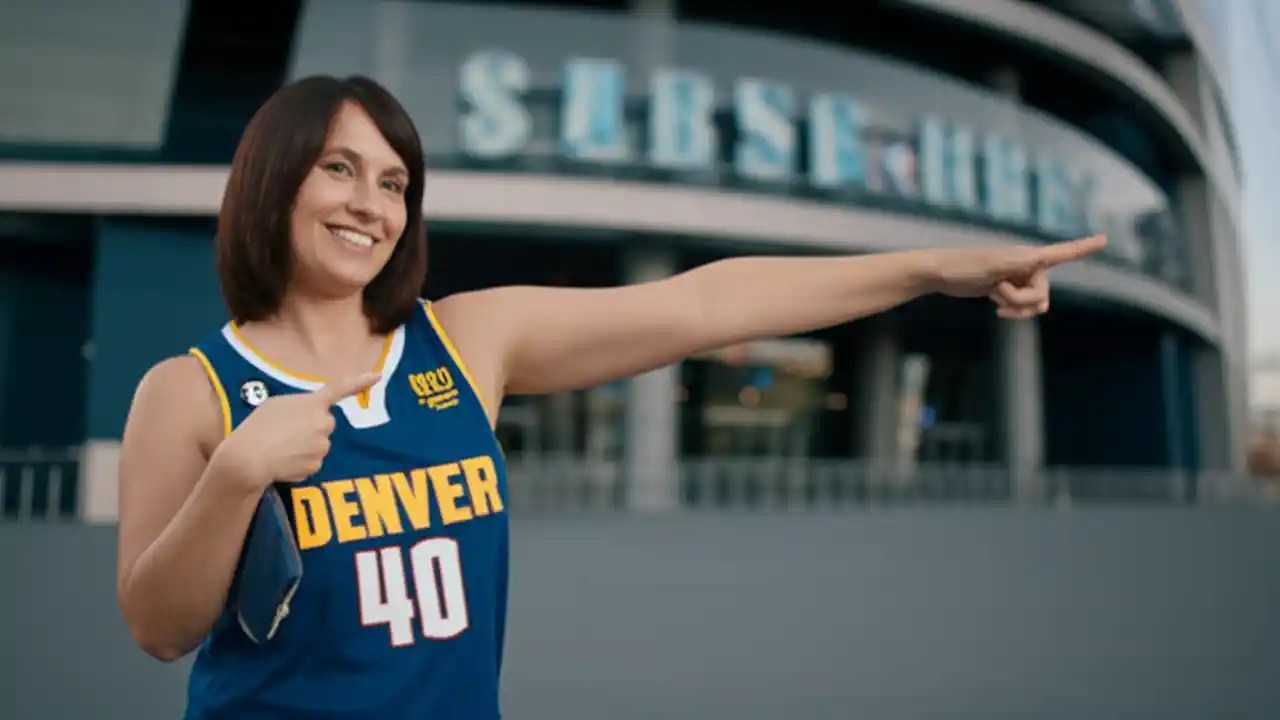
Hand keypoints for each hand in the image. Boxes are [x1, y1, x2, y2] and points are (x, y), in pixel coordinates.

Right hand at [212, 372, 380, 491]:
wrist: (248, 458)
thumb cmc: (257, 426)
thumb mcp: (276, 405)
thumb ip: (299, 407)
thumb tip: (310, 416)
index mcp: (313, 404)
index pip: (340, 389)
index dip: (360, 381)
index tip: (378, 376)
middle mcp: (324, 424)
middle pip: (325, 423)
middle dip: (311, 427)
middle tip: (285, 431)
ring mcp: (322, 447)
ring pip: (318, 444)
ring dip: (305, 445)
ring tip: (280, 446)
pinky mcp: (316, 466)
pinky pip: (311, 462)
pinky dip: (299, 462)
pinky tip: (282, 460)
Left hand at [927, 234, 1106, 318]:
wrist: (940, 273)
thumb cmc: (964, 266)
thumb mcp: (993, 268)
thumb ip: (1018, 268)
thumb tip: (1037, 261)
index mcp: (1027, 256)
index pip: (1062, 253)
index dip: (1084, 248)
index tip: (1104, 239)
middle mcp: (1026, 265)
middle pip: (1043, 293)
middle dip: (1024, 302)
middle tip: (999, 293)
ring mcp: (1017, 278)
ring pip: (1034, 304)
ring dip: (1018, 309)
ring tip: (995, 301)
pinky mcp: (1006, 289)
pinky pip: (1022, 308)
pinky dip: (1013, 311)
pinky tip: (995, 307)